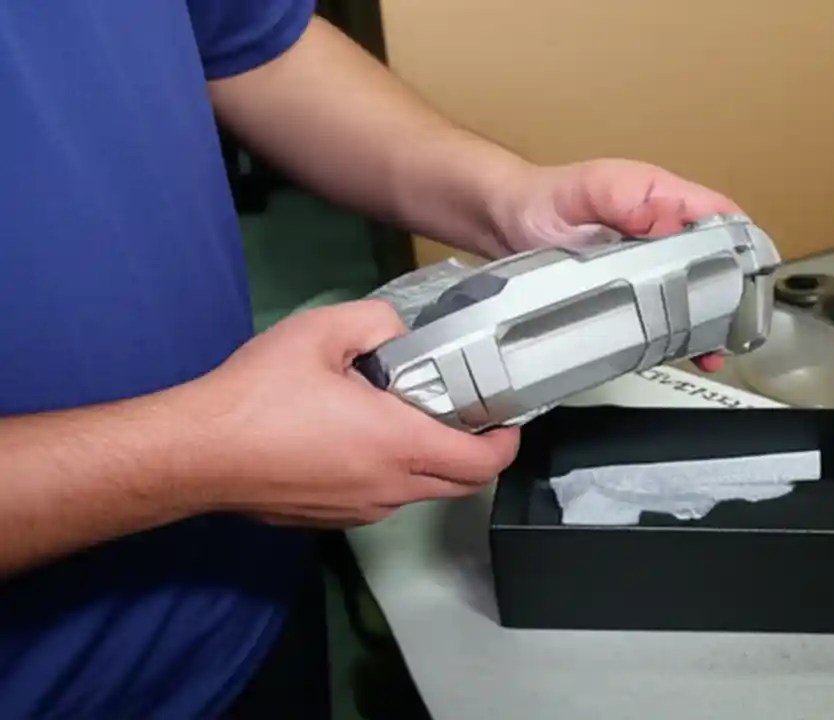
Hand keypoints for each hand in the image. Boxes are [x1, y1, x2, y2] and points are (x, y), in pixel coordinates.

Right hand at [184, 300, 519, 526]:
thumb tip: (400, 335)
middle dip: (476, 452)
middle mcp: (390, 487)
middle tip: (463, 412)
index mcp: (398, 444)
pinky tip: (358, 440)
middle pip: (461, 483)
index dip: (507, 441)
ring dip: (430, 462)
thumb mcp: (321, 332)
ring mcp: (360, 511)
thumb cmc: (257, 395)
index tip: (506, 416)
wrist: (195, 453)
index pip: (482, 462)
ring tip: (404, 417)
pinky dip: (392, 474)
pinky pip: (383, 499)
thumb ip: (376, 323)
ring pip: (421, 492)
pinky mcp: (332, 519)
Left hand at [494, 159, 745, 371]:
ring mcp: (650, 261)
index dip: (741, 246)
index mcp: (661, 198)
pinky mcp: (633, 287)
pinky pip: (668, 309)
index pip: (720, 216)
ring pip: (698, 289)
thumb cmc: (545, 200)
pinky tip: (689, 350)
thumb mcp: (588, 190)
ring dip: (712, 319)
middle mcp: (663, 229)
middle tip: (737, 325)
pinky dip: (683, 330)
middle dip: (733, 293)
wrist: (506, 222)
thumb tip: (671, 219)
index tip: (750, 279)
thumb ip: (628, 199)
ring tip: (716, 349)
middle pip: (718, 259)